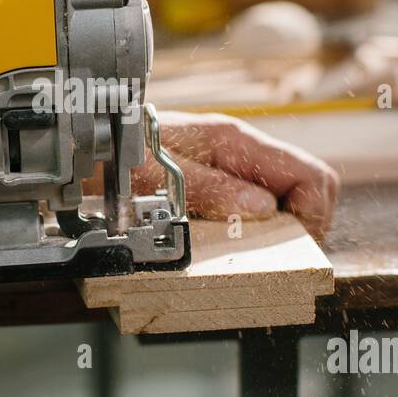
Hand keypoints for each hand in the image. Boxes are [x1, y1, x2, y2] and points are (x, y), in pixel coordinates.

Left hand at [128, 111, 339, 237]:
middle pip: (306, 188)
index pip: (311, 175)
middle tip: (272, 254)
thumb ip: (211, 188)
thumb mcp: (157, 174)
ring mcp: (231, 167)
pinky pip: (253, 207)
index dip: (313, 215)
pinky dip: (252, 229)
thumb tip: (263, 209)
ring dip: (275, 230)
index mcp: (235, 142)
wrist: (84, 144)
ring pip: (283, 200)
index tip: (291, 246)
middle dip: (301, 225)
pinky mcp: (217, 184)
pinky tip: (228, 244)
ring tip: (247, 253)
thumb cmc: (114, 152)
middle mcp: (240, 152)